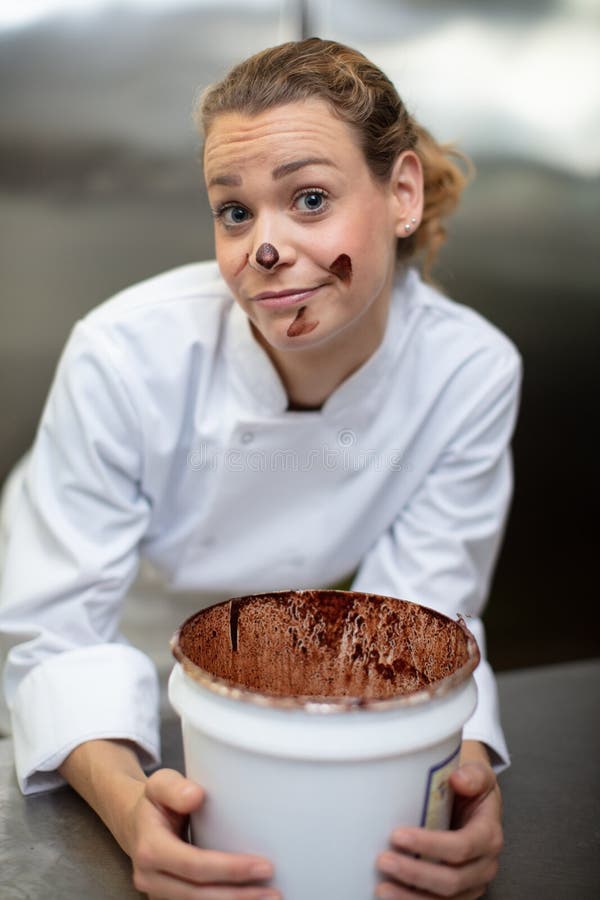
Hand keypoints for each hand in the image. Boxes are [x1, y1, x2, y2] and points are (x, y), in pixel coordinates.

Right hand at [128, 768, 280, 899]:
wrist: (136, 822)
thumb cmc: (155, 802)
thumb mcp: (160, 783)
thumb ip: (175, 787)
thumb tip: (196, 796)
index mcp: (150, 848)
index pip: (194, 865)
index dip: (230, 869)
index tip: (263, 866)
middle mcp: (150, 877)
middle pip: (198, 894)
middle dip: (238, 896)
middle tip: (274, 891)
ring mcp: (157, 892)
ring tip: (268, 898)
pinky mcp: (167, 899)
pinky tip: (247, 899)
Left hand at [375, 742, 502, 898]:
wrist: (474, 802)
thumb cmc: (472, 789)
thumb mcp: (478, 773)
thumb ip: (473, 774)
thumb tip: (459, 779)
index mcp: (489, 835)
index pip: (462, 847)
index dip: (430, 845)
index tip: (398, 835)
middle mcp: (484, 865)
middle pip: (451, 880)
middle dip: (415, 874)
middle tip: (384, 861)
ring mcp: (472, 884)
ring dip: (411, 897)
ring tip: (382, 888)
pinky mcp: (458, 894)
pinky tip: (393, 897)